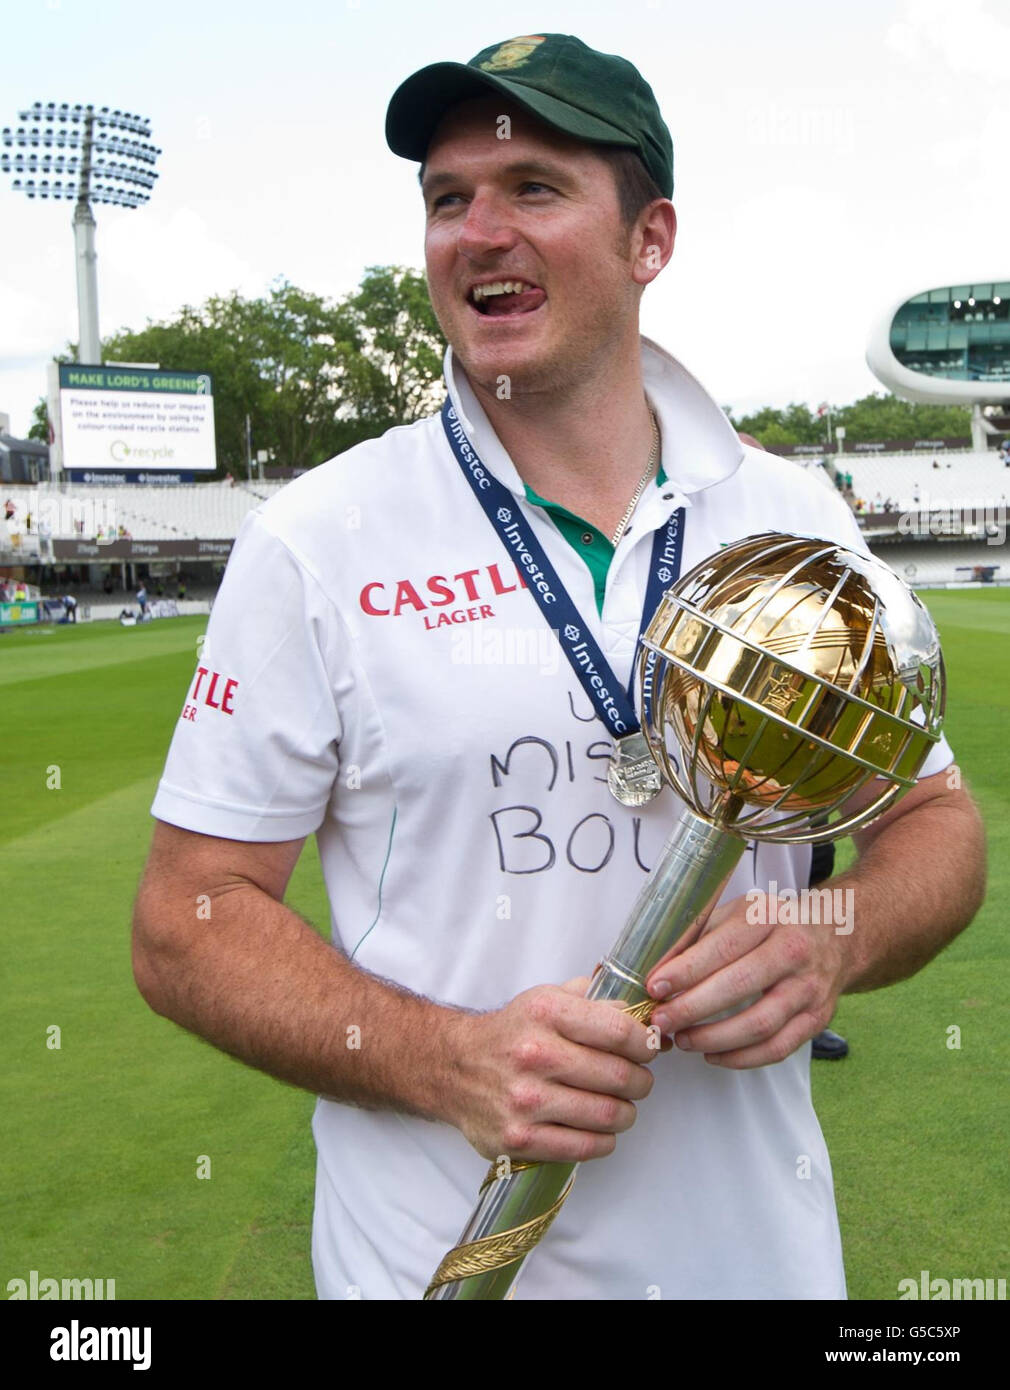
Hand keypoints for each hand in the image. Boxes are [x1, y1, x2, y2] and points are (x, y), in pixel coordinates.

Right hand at [447, 977, 658, 1163]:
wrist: (453, 1067)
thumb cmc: (511, 1033)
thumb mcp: (547, 999)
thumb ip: (594, 1000)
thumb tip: (639, 1013)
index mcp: (545, 1013)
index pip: (619, 1031)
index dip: (645, 1044)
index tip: (648, 1050)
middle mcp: (535, 1054)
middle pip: (619, 1076)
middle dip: (641, 1082)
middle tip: (639, 1082)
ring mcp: (525, 1100)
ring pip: (607, 1114)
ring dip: (626, 1113)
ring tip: (622, 1107)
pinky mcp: (519, 1138)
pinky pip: (584, 1146)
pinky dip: (605, 1141)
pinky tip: (602, 1130)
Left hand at [645, 891, 847, 1068]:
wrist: (833, 936)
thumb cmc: (771, 925)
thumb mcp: (736, 912)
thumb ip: (698, 935)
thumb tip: (657, 964)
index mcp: (768, 917)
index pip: (723, 947)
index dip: (686, 971)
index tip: (655, 987)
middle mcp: (793, 951)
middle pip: (739, 986)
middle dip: (692, 1008)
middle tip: (661, 1020)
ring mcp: (809, 988)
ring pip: (759, 1024)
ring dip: (714, 1038)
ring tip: (682, 1039)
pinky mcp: (817, 1019)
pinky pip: (777, 1048)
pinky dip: (741, 1058)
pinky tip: (713, 1054)